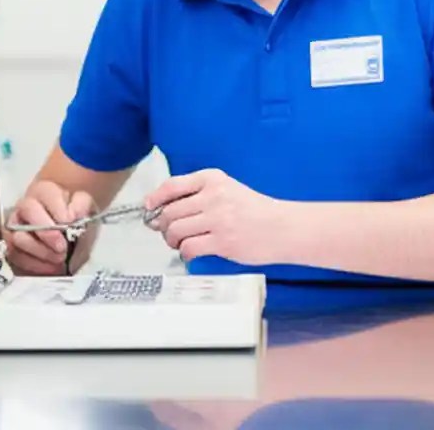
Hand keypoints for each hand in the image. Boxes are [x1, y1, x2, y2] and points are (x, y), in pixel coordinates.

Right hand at [4, 180, 96, 275]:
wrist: (63, 227)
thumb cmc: (72, 215)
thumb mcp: (83, 205)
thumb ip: (81, 205)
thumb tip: (74, 214)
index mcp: (43, 192)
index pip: (46, 195)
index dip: (58, 210)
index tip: (69, 222)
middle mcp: (24, 208)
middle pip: (28, 214)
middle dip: (46, 233)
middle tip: (63, 247)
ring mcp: (15, 229)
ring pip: (17, 239)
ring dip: (40, 252)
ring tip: (59, 259)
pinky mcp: (12, 249)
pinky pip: (16, 258)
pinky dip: (35, 265)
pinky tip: (52, 267)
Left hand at [145, 169, 290, 265]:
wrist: (284, 227)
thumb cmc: (256, 211)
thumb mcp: (228, 191)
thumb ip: (199, 196)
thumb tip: (163, 211)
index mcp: (213, 179)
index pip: (172, 185)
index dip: (155, 198)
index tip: (149, 207)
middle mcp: (214, 196)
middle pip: (170, 211)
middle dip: (163, 226)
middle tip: (169, 232)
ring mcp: (218, 219)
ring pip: (176, 230)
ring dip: (173, 241)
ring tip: (181, 243)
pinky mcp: (222, 241)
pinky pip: (189, 248)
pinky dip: (185, 253)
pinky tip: (192, 253)